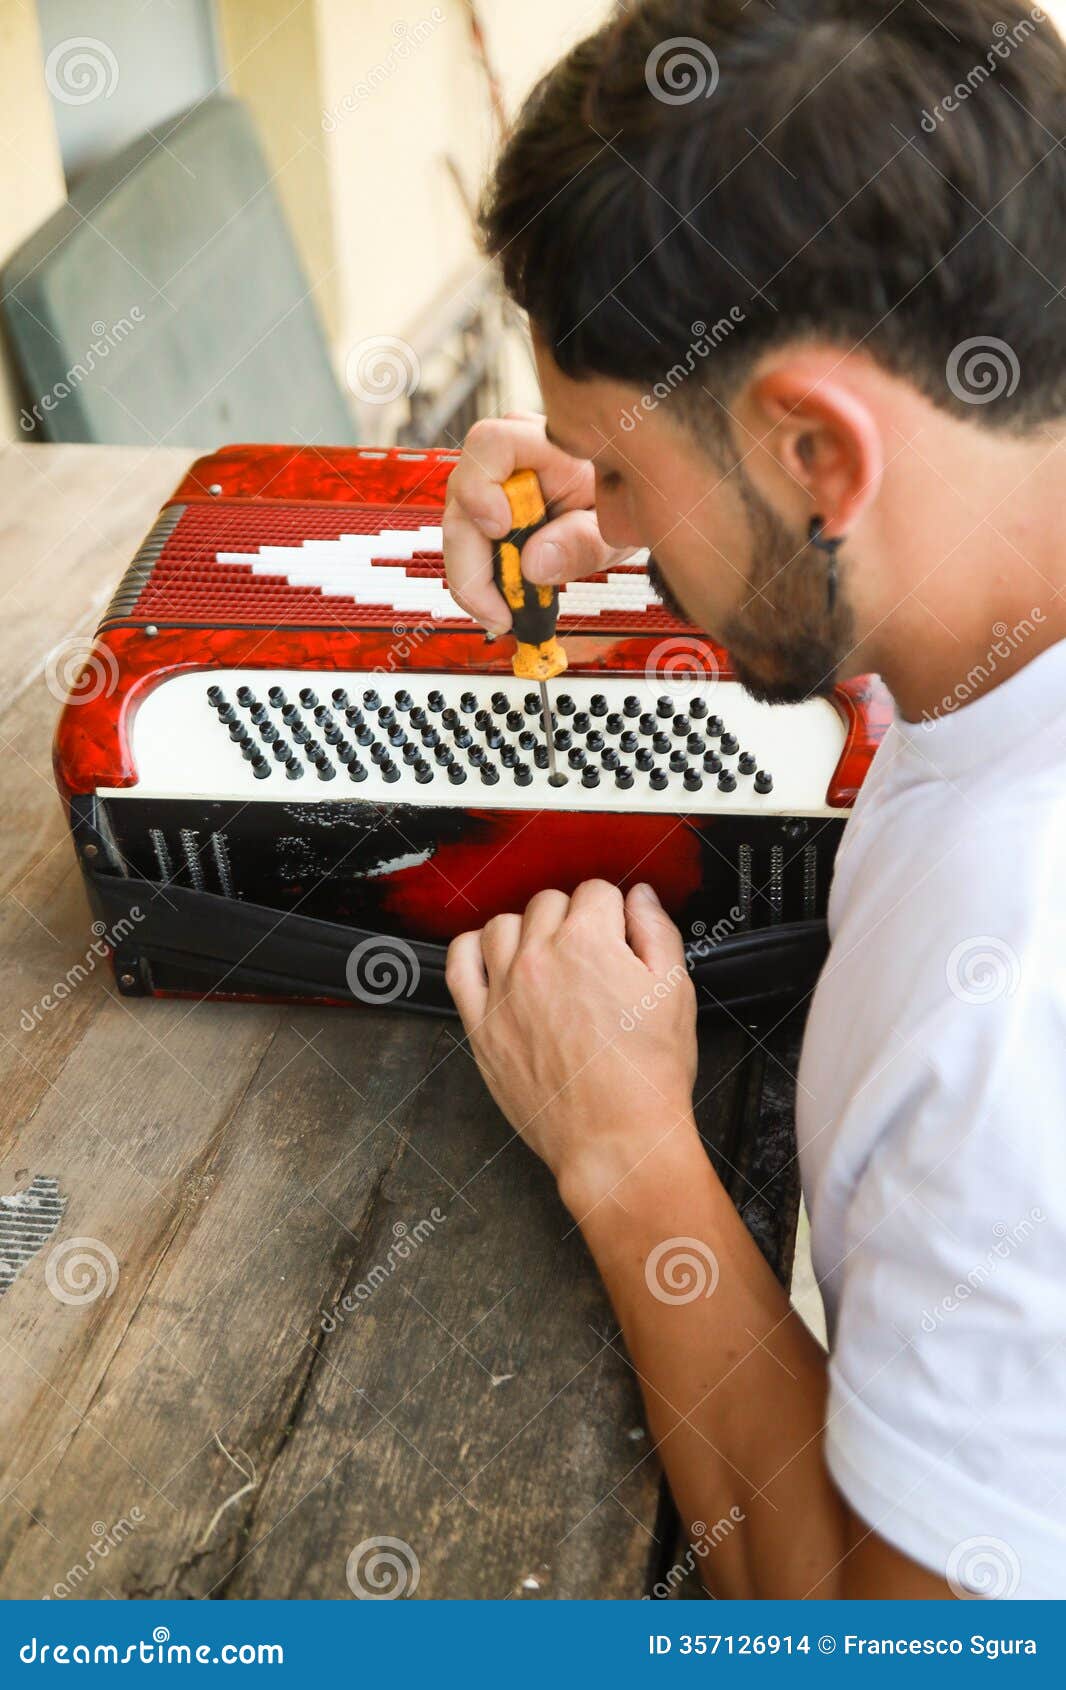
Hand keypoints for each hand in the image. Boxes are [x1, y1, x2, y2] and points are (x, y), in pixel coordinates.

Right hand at [442, 412, 635, 631]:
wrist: (620, 506)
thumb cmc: (619, 501)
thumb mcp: (615, 527)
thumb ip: (583, 541)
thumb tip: (534, 565)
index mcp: (542, 444)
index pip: (491, 445)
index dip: (482, 487)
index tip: (500, 529)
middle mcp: (504, 459)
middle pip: (462, 502)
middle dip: (472, 566)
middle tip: (498, 612)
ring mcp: (487, 485)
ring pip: (457, 529)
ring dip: (473, 581)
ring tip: (502, 615)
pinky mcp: (481, 513)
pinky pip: (465, 546)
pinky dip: (477, 582)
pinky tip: (498, 607)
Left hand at [446, 880, 698, 1213]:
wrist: (615, 1139)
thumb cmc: (648, 1075)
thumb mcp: (674, 992)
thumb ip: (656, 930)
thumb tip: (640, 896)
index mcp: (588, 942)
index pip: (596, 891)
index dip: (614, 913)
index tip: (618, 935)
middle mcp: (538, 957)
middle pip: (549, 903)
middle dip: (573, 920)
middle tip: (591, 958)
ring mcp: (503, 990)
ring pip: (502, 925)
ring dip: (527, 932)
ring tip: (549, 962)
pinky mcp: (481, 1024)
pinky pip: (460, 963)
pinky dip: (474, 951)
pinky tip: (497, 963)